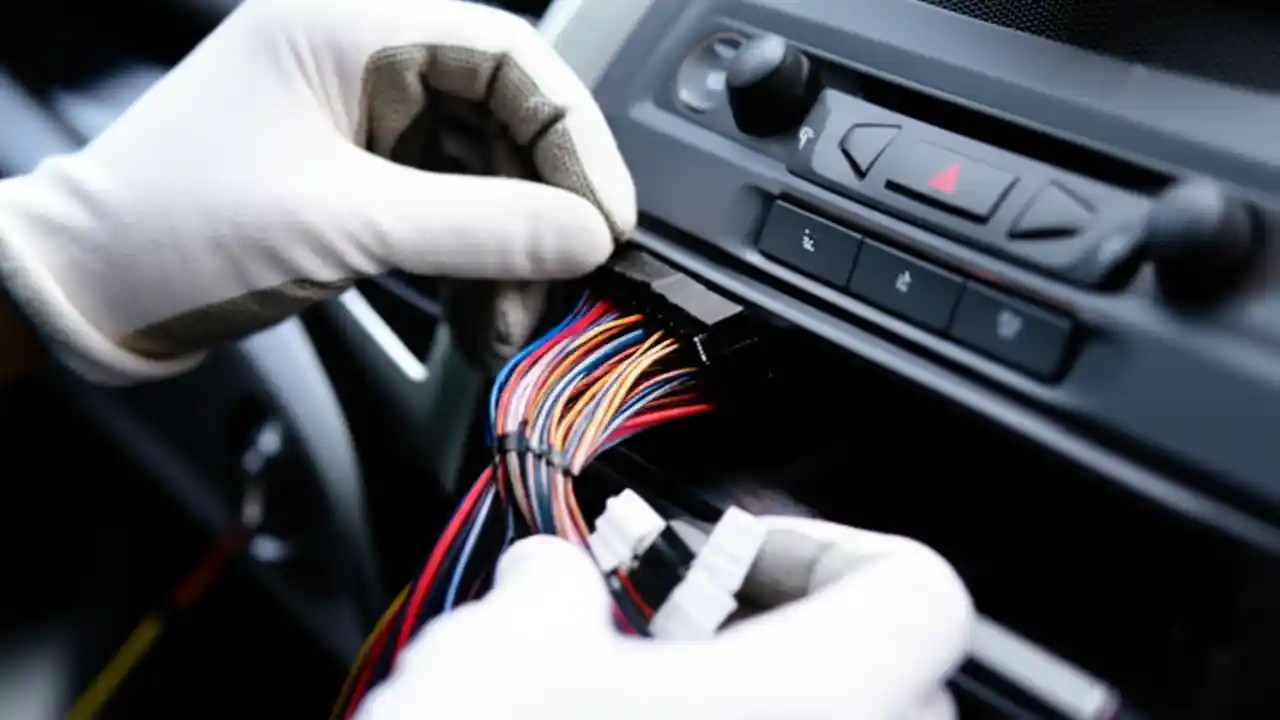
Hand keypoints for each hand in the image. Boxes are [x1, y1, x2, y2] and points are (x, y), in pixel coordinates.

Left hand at [0, 0, 633, 383]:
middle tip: (559, 279)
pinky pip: (450, 210)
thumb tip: (584, 232)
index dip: (573, 134)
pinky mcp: (363, 174)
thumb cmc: (176, 227)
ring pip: (485, 174)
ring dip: (508, 253)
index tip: (604, 213)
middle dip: (539, 210)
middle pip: (505, 120)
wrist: (93, 289)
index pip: (508, 54)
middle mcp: (365, 59)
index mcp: (353, 25)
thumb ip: (480, 227)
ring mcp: (365, 119)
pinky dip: (473, 265)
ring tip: (506, 323)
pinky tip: (479, 317)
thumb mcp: (346, 226)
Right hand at [355, 519, 973, 719]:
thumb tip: (552, 578)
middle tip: (679, 640)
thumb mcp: (501, 654)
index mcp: (817, 707)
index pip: (914, 594)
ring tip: (649, 712)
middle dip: (784, 645)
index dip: (822, 550)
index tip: (730, 559)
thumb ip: (551, 587)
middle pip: (893, 686)